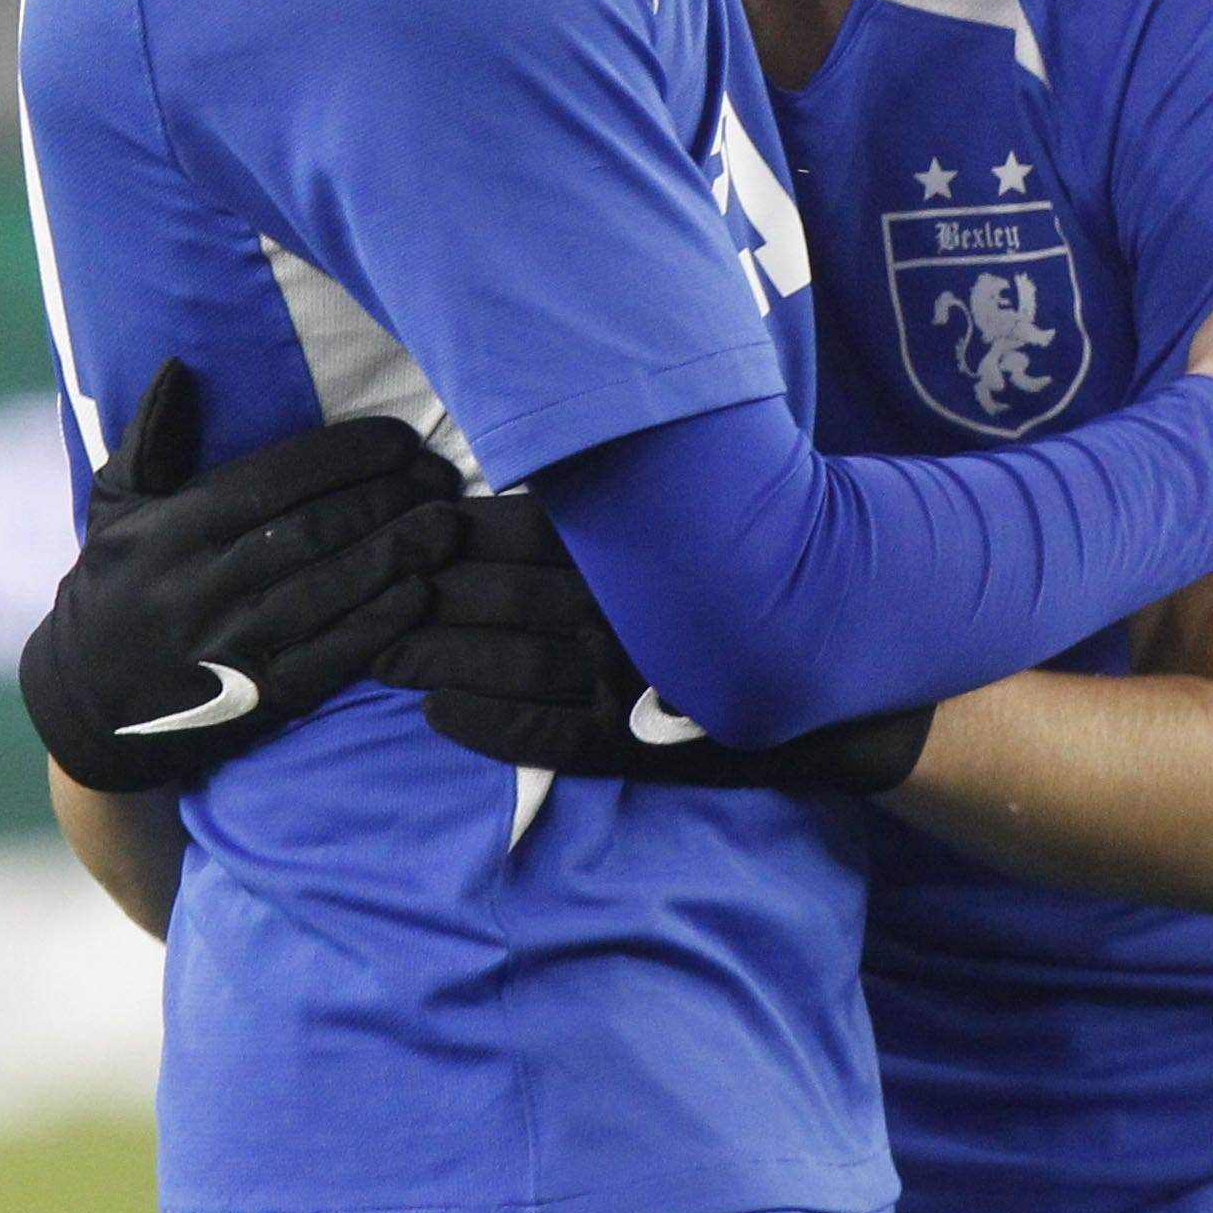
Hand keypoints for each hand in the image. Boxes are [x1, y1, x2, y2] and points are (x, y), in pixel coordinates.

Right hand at [19, 360, 465, 792]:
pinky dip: (378, 624)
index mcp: (173, 532)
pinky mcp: (255, 701)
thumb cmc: (115, 587)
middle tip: (442, 477)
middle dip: (387, 498)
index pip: (273, 481)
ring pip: (328, 591)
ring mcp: (228, 648)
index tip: (401, 439)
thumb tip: (176, 366)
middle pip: (313, 531)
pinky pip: (328, 658)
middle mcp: (199, 587)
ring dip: (398, 554)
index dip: (345, 456)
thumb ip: (151, 439)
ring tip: (449, 526)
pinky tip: (421, 594)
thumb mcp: (117, 510)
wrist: (83, 708)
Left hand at [376, 494, 932, 792]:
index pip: (517, 529)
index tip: (403, 529)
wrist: (845, 688)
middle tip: (367, 596)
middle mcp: (626, 607)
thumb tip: (538, 469)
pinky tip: (437, 714)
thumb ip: (635, 501)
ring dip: (432, 659)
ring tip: (381, 655)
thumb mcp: (712, 525)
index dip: (448, 532)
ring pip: (503, 663)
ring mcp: (628, 678)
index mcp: (639, 546)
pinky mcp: (632, 743)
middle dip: (420, 596)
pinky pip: (539, 734)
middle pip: (493, 594)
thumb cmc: (767, 588)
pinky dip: (481, 724)